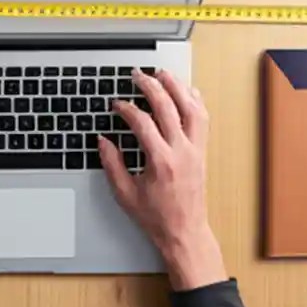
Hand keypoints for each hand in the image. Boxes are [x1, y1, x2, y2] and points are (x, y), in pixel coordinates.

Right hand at [98, 69, 227, 290]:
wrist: (185, 232)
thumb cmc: (157, 217)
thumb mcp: (125, 193)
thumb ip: (112, 164)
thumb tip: (103, 141)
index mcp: (161, 162)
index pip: (143, 123)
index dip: (127, 109)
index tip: (117, 104)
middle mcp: (182, 152)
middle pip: (168, 107)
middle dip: (150, 87)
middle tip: (138, 76)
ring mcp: (195, 150)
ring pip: (190, 108)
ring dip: (177, 87)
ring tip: (163, 74)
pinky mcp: (202, 151)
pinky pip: (202, 119)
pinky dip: (195, 101)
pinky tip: (186, 91)